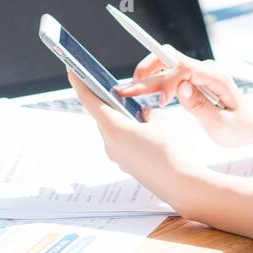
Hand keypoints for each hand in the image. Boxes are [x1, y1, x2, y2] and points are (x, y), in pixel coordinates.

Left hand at [64, 64, 207, 211]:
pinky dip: (128, 131)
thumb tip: (142, 114)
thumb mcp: (162, 120)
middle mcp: (110, 143)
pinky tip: (145, 129)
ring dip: (121, 117)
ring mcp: (117, 156)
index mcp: (114, 128)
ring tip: (136, 107)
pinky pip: (122, 142)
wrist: (180, 184)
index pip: (90, 100)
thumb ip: (147, 111)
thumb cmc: (171, 152)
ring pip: (113, 129)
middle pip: (102, 114)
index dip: (80, 81)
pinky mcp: (126, 164)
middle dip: (107, 99)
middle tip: (109, 84)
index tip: (72, 68)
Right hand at [117, 48, 252, 147]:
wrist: (250, 124)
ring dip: (147, 74)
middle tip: (127, 92)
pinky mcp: (192, 77)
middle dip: (146, 73)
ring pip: (166, 62)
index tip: (160, 101)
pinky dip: (154, 79)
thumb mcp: (221, 124)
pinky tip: (143, 91)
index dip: (167, 80)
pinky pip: (169, 71)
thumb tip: (181, 88)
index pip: (185, 67)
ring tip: (130, 91)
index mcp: (215, 77)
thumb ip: (200, 106)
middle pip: (170, 59)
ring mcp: (199, 71)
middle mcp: (206, 69)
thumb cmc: (239, 127)